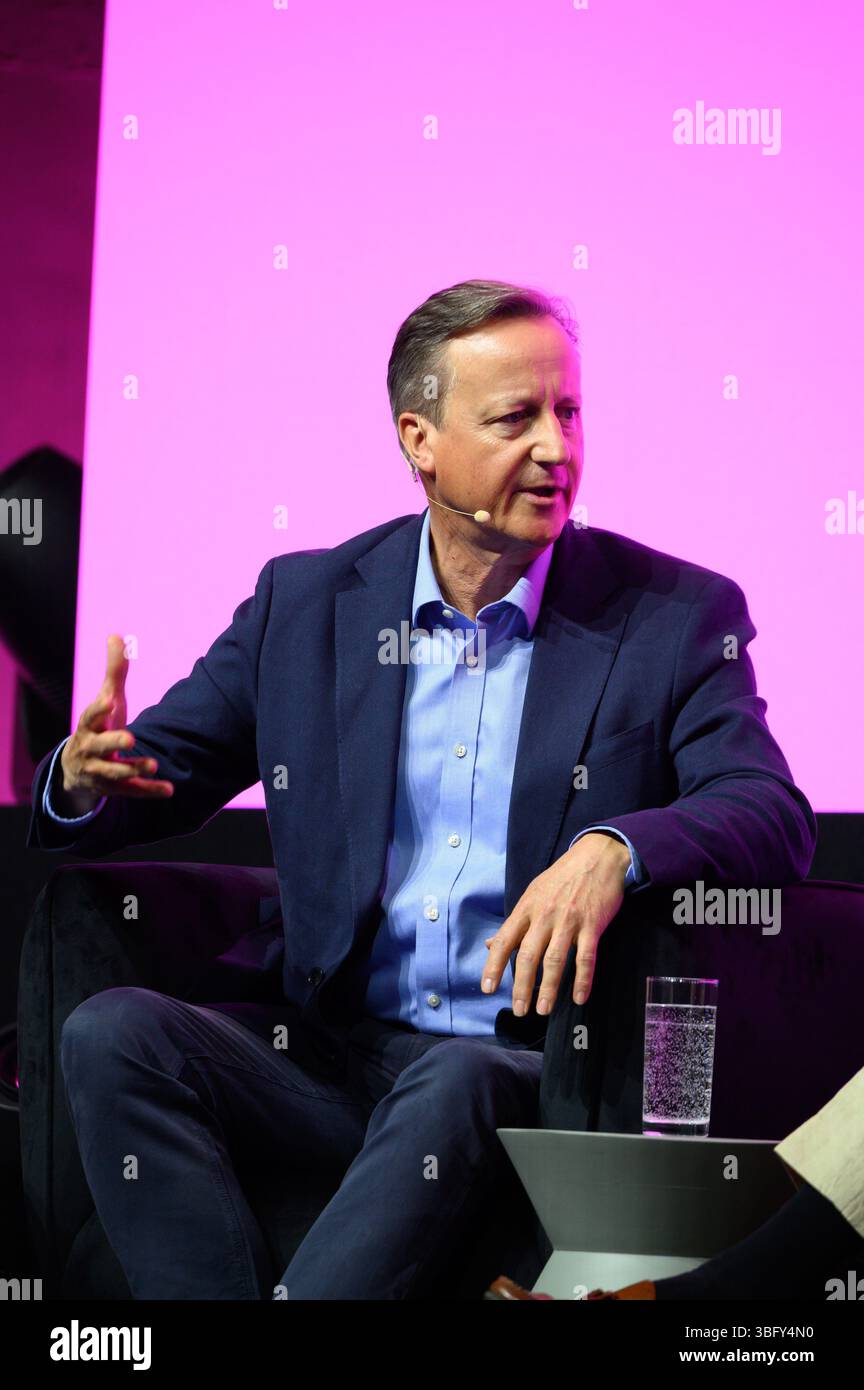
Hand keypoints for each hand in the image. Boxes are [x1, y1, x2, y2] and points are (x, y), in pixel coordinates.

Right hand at [58, 634, 174, 808]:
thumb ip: (113, 671)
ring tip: (153, 764)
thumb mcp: (105, 700)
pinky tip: (169, 789)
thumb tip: (116, 635)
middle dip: (114, 742)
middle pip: (101, 746)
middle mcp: (91, 749)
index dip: (99, 709)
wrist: (75, 769)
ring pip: (115, 773)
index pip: (91, 715)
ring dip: (133, 768)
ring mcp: (101, 771)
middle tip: (131, 738)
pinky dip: (149, 791)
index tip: (110, 701)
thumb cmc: (97, 726)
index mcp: (89, 725)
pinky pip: (132, 791)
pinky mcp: (114, 789)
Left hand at [481, 832, 629, 1015]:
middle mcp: (545, 916)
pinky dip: (583, 980)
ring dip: (549, 987)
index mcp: (527, 908)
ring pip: (555, 960)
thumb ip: (515, 922)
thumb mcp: (533, 894)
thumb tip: (491, 943)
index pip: (505, 940)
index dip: (493, 966)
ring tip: (543, 1010)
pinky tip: (579, 997)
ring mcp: (569, 921)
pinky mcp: (592, 925)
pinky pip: (586, 957)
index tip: (487, 988)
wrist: (597, 857)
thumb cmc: (562, 878)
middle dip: (522, 986)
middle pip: (528, 956)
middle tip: (519, 1010)